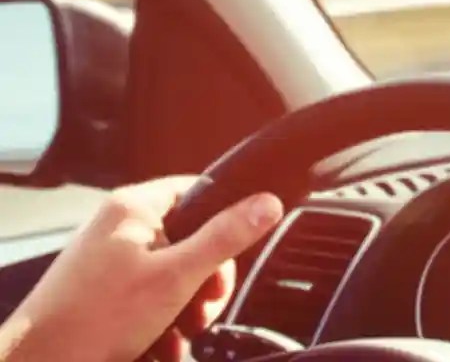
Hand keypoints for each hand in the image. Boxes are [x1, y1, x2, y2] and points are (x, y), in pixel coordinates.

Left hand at [0, 176, 282, 361]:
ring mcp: (110, 261)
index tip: (232, 257)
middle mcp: (121, 228)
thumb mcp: (176, 276)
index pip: (200, 192)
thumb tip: (267, 203)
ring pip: (174, 276)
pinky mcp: (103, 293)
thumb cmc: (94, 319)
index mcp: (135, 207)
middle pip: (192, 240)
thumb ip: (225, 238)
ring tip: (176, 334)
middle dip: (205, 282)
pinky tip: (157, 345)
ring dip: (185, 310)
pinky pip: (149, 298)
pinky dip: (161, 323)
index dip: (225, 224)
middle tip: (201, 307)